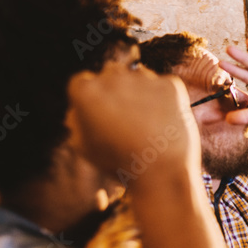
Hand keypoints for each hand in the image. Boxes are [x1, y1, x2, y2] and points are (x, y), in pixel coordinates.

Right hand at [66, 59, 197, 178]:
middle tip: (127, 121)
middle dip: (116, 92)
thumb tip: (79, 108)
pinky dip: (164, 100)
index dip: (92, 101)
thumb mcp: (85, 147)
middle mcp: (112, 76)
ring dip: (140, 93)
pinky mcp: (170, 84)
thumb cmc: (119, 163)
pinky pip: (163, 86)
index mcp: (85, 90)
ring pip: (138, 77)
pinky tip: (164, 123)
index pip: (83, 82)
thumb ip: (77, 121)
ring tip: (147, 125)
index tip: (101, 117)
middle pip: (111, 74)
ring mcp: (143, 78)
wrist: (162, 172)